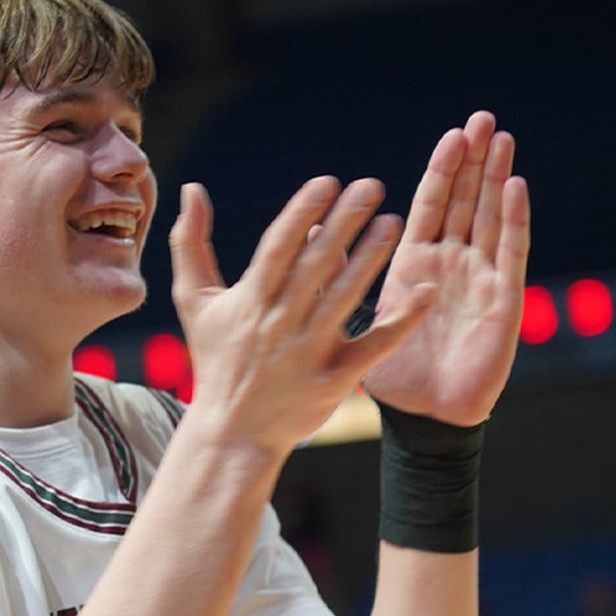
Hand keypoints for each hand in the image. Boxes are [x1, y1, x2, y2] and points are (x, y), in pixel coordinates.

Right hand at [170, 176, 433, 455]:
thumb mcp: (194, 302)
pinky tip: (425, 292)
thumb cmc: (218, 360)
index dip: (302, 212)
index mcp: (250, 300)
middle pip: (315, 265)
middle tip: (372, 186)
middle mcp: (280, 322)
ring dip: (370, 259)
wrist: (233, 433)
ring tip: (394, 223)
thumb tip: (191, 188)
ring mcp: (308, 352)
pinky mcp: (335, 379)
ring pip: (344, 298)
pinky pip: (374, 345)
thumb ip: (190, 243)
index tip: (327, 183)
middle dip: (344, 223)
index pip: (279, 247)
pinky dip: (401, 321)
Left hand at [362, 112, 530, 426]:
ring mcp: (480, 280)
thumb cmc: (393, 375)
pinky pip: (509, 254)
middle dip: (476, 161)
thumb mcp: (363, 317)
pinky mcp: (502, 302)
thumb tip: (310, 232)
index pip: (435, 205)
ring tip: (503, 139)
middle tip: (483, 119)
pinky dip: (513, 220)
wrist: (423, 419)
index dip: (445, 170)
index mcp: (418, 265)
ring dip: (497, 179)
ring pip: (491, 218)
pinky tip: (515, 187)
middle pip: (468, 202)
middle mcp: (453, 266)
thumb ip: (342, 274)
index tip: (453, 133)